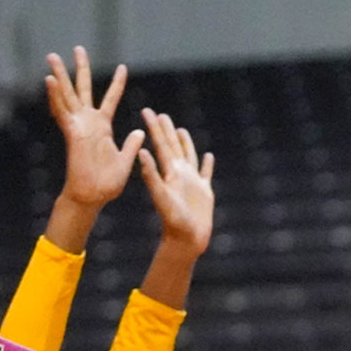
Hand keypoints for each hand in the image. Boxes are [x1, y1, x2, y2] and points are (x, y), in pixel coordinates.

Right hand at [46, 46, 142, 210]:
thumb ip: (130, 144)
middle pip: (83, 89)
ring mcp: (78, 127)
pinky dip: (55, 96)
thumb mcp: (125, 160)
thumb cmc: (107, 183)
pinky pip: (62, 112)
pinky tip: (50, 80)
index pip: (112, 99)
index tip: (123, 67)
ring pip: (68, 96)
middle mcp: (89, 123)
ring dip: (60, 76)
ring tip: (53, 57)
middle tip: (77, 48)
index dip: (118, 83)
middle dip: (81, 69)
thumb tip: (140, 131)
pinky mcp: (72, 134)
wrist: (93, 197)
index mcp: (103, 127)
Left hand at [136, 108, 214, 255]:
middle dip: (166, 130)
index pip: (160, 145)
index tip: (148, 111)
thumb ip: (151, 175)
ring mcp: (192, 182)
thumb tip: (141, 152)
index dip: (154, 128)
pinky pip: (206, 174)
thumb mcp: (160, 195)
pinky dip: (207, 164)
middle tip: (160, 114)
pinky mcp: (204, 192)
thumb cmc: (172, 220)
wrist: (186, 239)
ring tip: (181, 130)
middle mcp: (179, 174)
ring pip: (189, 156)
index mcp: (169, 172)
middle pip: (173, 147)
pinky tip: (209, 156)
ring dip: (185, 143)